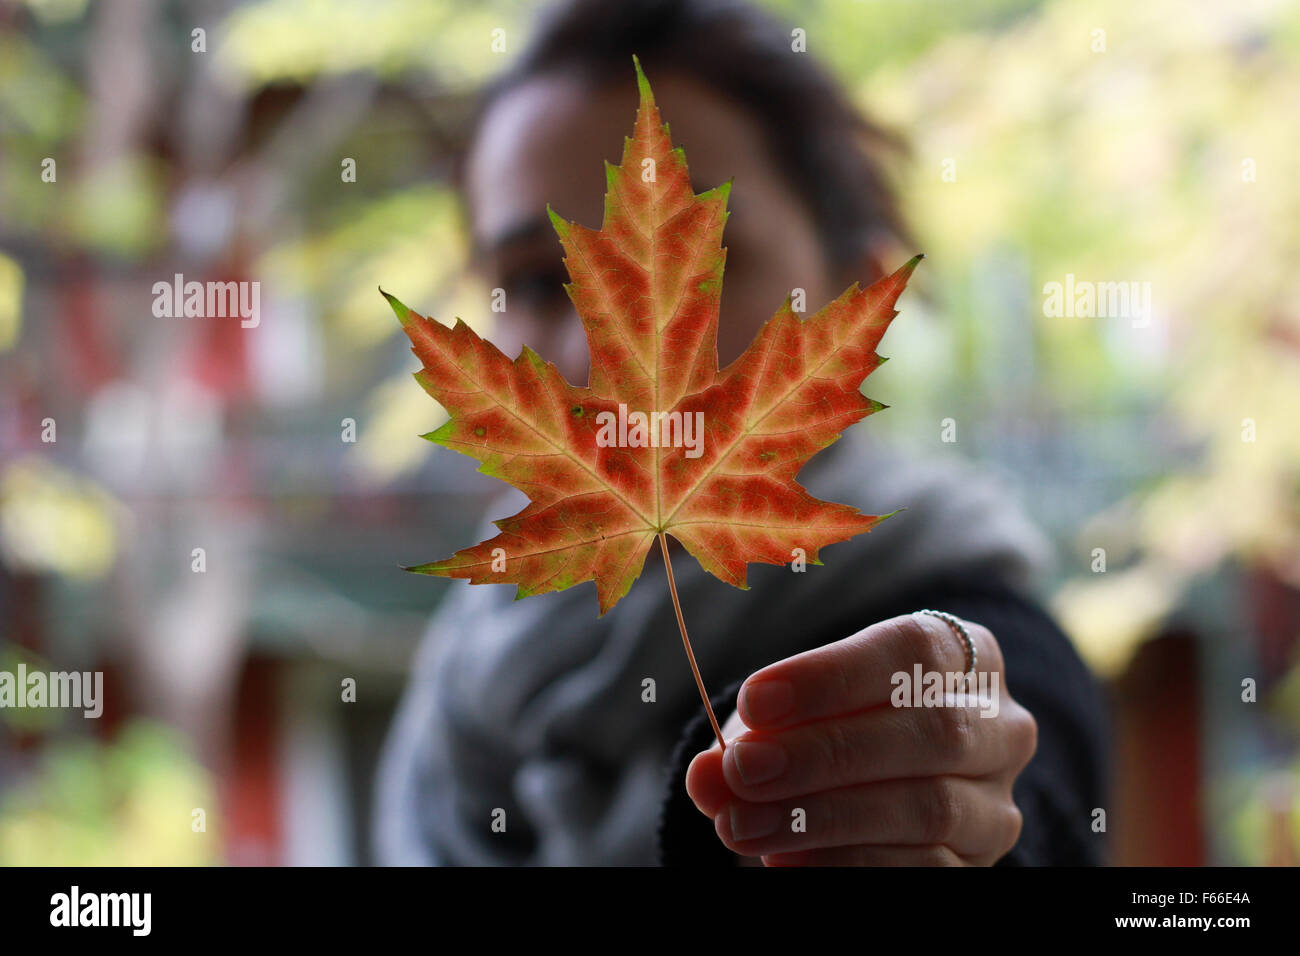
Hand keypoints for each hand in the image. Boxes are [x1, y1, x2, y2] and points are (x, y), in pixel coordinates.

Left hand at [685, 612, 1036, 865]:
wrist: (871, 779)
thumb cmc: (831, 721)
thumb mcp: (793, 710)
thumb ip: (752, 734)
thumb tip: (706, 776)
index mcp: (965, 653)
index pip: (911, 651)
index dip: (831, 676)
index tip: (754, 701)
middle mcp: (999, 724)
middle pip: (930, 732)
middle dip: (823, 754)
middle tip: (741, 771)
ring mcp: (996, 802)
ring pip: (928, 807)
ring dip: (825, 818)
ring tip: (744, 825)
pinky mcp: (979, 865)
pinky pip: (924, 869)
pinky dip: (845, 863)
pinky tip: (784, 861)